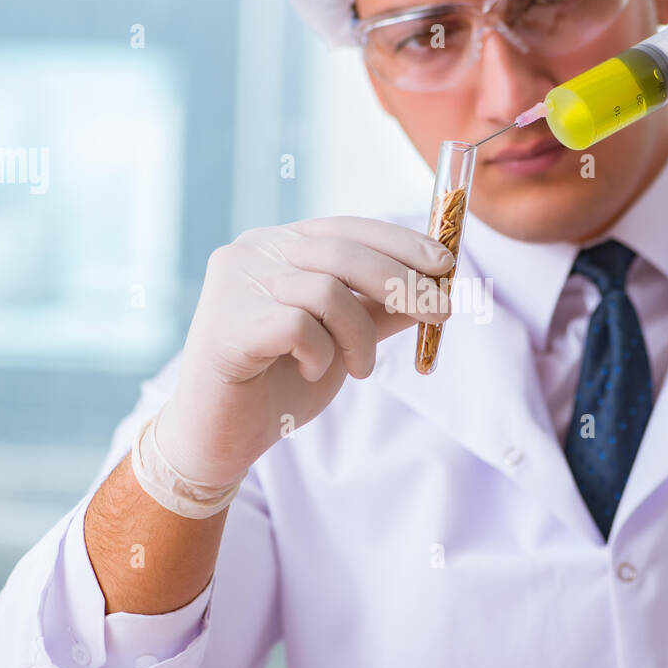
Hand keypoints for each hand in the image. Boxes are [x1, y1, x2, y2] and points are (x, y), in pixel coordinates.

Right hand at [154, 216, 453, 486]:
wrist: (221, 439)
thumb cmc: (279, 384)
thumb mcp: (344, 340)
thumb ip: (381, 311)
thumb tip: (437, 287)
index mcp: (277, 246)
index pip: (347, 228)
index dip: (399, 242)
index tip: (446, 263)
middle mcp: (252, 253)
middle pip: (342, 251)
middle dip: (402, 281)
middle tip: (442, 312)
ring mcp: (235, 285)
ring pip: (327, 290)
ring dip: (359, 336)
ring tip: (360, 369)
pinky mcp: (227, 324)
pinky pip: (299, 326)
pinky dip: (321, 354)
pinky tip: (312, 372)